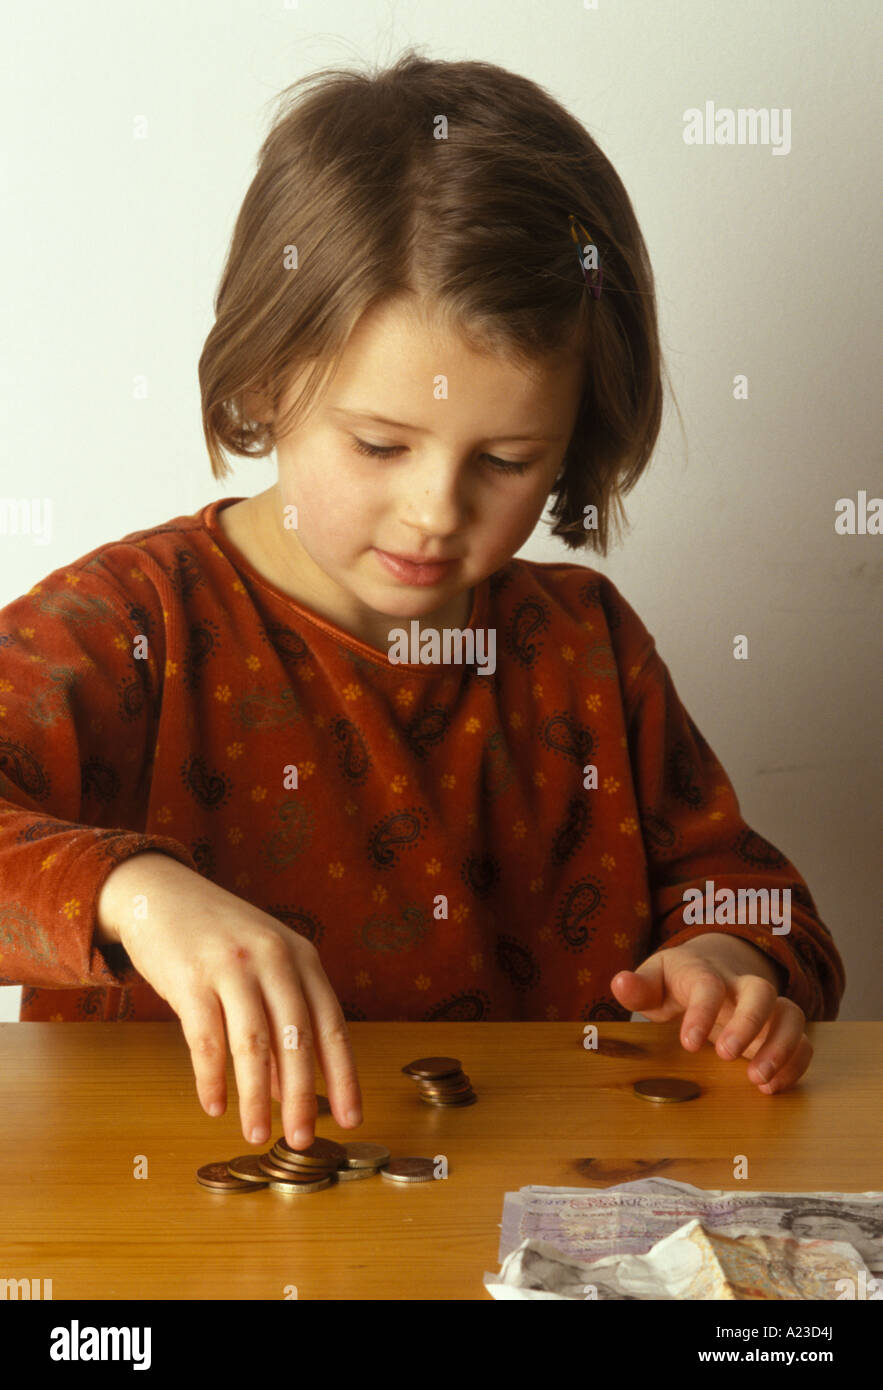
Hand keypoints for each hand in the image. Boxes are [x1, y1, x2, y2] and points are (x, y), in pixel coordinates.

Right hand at [102, 852, 361, 1147]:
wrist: (162, 894)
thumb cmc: (220, 940)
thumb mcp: (264, 968)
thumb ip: (281, 1021)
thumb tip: (286, 1091)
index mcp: (302, 957)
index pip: (332, 1025)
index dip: (343, 1075)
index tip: (350, 1118)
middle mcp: (273, 958)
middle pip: (297, 1038)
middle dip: (302, 1096)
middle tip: (302, 1140)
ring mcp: (232, 965)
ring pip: (254, 1043)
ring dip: (255, 1097)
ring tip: (257, 1135)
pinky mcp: (190, 976)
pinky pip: (205, 1038)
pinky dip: (211, 1078)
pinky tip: (214, 1107)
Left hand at [610, 933, 811, 1093]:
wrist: (711, 968)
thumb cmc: (676, 981)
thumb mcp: (653, 980)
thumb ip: (638, 987)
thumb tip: (620, 983)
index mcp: (704, 973)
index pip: (708, 985)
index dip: (702, 1012)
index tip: (688, 1043)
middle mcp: (740, 987)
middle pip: (761, 990)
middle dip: (750, 1023)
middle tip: (726, 1056)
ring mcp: (765, 1008)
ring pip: (790, 1014)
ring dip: (781, 1048)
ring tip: (758, 1082)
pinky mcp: (778, 1029)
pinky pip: (802, 1040)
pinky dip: (795, 1064)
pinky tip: (772, 1087)